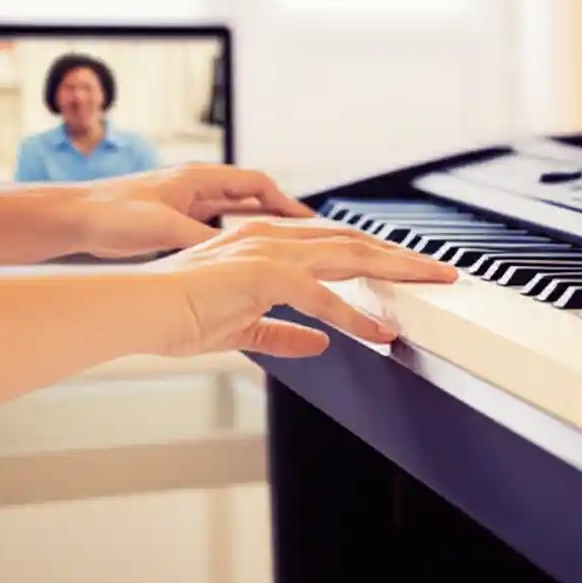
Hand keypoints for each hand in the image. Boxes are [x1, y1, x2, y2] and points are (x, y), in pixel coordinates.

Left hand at [71, 164, 315, 258]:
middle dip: (281, 214)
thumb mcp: (165, 229)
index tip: (310, 221)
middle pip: (252, 196)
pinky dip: (236, 238)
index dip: (287, 202)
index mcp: (199, 177)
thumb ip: (204, 237)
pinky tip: (243, 258)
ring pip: (236, 212)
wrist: (72, 218)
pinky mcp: (174, 218)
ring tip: (286, 247)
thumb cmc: (111, 215)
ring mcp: (186, 201)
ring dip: (261, 226)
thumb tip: (239, 252)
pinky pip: (217, 226)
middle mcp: (196, 185)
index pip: (257, 184)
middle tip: (309, 235)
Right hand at [149, 219, 458, 356]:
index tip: (409, 270)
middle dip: (404, 258)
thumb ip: (282, 333)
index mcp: (269, 246)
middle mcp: (276, 240)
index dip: (377, 257)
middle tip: (442, 272)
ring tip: (434, 285)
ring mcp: (272, 252)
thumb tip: (318, 342)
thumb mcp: (241, 328)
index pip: (338, 247)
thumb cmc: (178, 314)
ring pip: (351, 257)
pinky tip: (379, 333)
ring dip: (397, 271)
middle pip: (356, 243)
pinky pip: (322, 297)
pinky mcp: (265, 275)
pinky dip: (355, 316)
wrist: (139, 308)